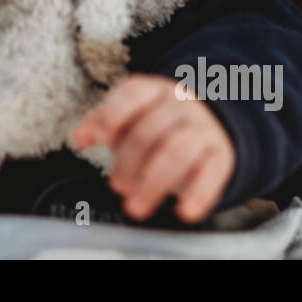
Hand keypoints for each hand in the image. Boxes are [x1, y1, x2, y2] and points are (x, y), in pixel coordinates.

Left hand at [70, 74, 235, 223]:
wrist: (213, 124)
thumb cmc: (159, 124)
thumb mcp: (132, 116)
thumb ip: (103, 123)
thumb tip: (79, 138)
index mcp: (155, 90)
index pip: (132, 95)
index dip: (110, 117)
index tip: (93, 141)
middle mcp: (181, 104)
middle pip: (150, 130)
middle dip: (128, 162)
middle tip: (117, 185)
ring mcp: (204, 128)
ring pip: (178, 151)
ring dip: (153, 182)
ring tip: (135, 207)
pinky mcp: (221, 155)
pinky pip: (212, 174)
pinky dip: (199, 194)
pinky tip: (185, 211)